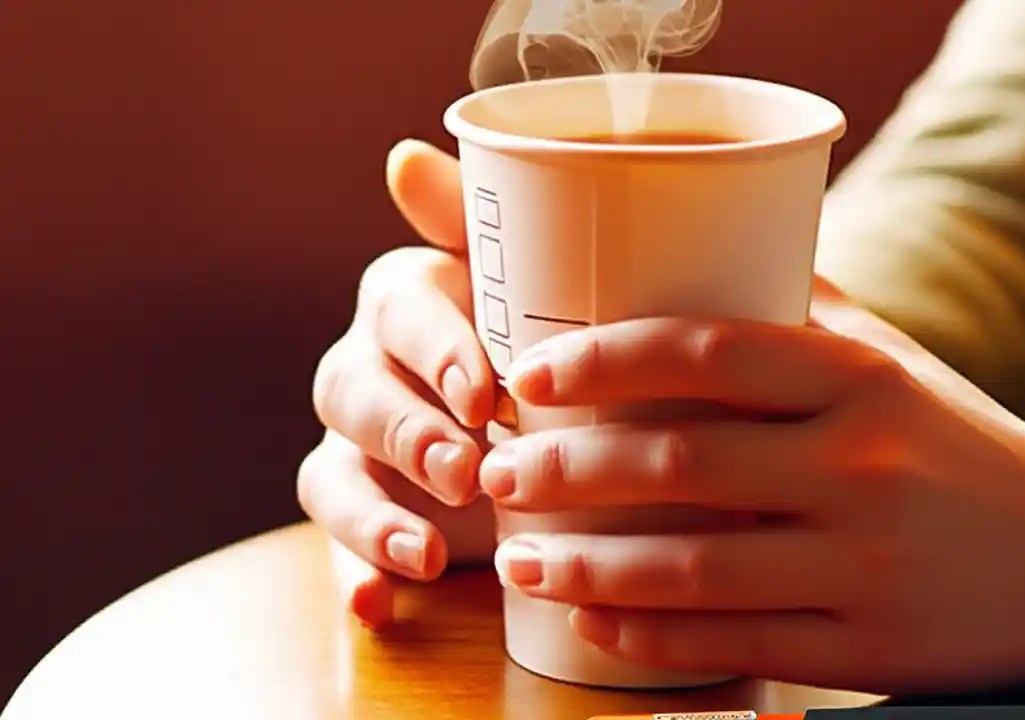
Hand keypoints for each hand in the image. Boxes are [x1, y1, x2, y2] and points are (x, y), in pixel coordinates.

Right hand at [298, 140, 495, 628]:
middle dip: (409, 433)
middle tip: (468, 468)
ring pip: (334, 475)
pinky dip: (354, 574)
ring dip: (374, 513)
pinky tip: (378, 603)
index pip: (401, 315)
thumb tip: (404, 157)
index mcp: (405, 305)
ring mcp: (357, 449)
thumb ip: (472, 221)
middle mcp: (367, 370)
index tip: (486, 392)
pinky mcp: (366, 514)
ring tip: (424, 551)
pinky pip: (340, 548)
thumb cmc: (529, 332)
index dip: (436, 351)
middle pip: (356, 395)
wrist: (541, 415)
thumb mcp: (517, 277)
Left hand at [480, 279, 1024, 692]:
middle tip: (496, 469)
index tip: (528, 373)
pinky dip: (650, 636)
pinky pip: (737, 645)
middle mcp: (862, 464)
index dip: (602, 359)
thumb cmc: (961, 441)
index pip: (707, 351)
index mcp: (860, 377)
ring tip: (516, 557)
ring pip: (693, 569)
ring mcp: (866, 564)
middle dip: (562, 470)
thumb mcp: (894, 362)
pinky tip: (591, 623)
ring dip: (585, 566)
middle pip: (679, 465)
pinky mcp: (871, 649)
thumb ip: (800, 311)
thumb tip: (701, 245)